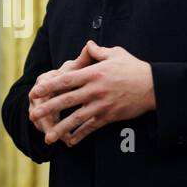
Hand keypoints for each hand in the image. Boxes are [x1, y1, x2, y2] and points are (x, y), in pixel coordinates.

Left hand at [37, 41, 155, 146]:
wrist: (154, 87)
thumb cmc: (134, 68)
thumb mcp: (116, 54)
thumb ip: (98, 51)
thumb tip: (88, 45)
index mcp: (94, 73)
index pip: (66, 80)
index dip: (49, 86)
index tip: (36, 91)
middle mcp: (95, 90)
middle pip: (66, 100)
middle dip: (47, 108)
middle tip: (33, 115)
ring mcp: (101, 105)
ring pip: (76, 119)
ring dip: (60, 128)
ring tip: (47, 137)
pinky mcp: (109, 117)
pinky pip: (91, 128)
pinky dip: (79, 136)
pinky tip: (69, 142)